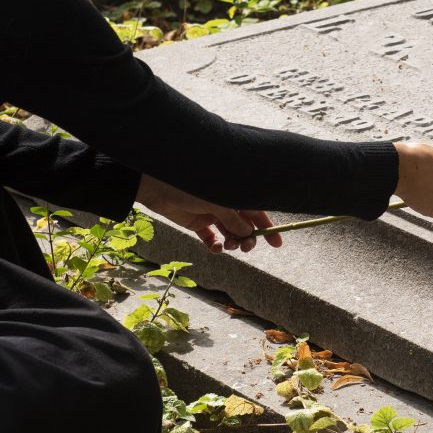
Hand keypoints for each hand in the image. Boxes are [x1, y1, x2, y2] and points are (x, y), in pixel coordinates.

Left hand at [136, 176, 280, 252]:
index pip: (256, 210)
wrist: (155, 185)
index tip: (277, 243)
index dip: (267, 226)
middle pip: (244, 224)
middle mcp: (225, 202)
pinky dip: (216, 245)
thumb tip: (248, 233)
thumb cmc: (187, 185)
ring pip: (229, 232)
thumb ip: (232, 218)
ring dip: (233, 242)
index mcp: (233, 192)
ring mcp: (211, 213)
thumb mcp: (215, 201)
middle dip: (248, 237)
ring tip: (229, 246)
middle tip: (246, 248)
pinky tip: (216, 248)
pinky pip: (211, 238)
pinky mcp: (197, 223)